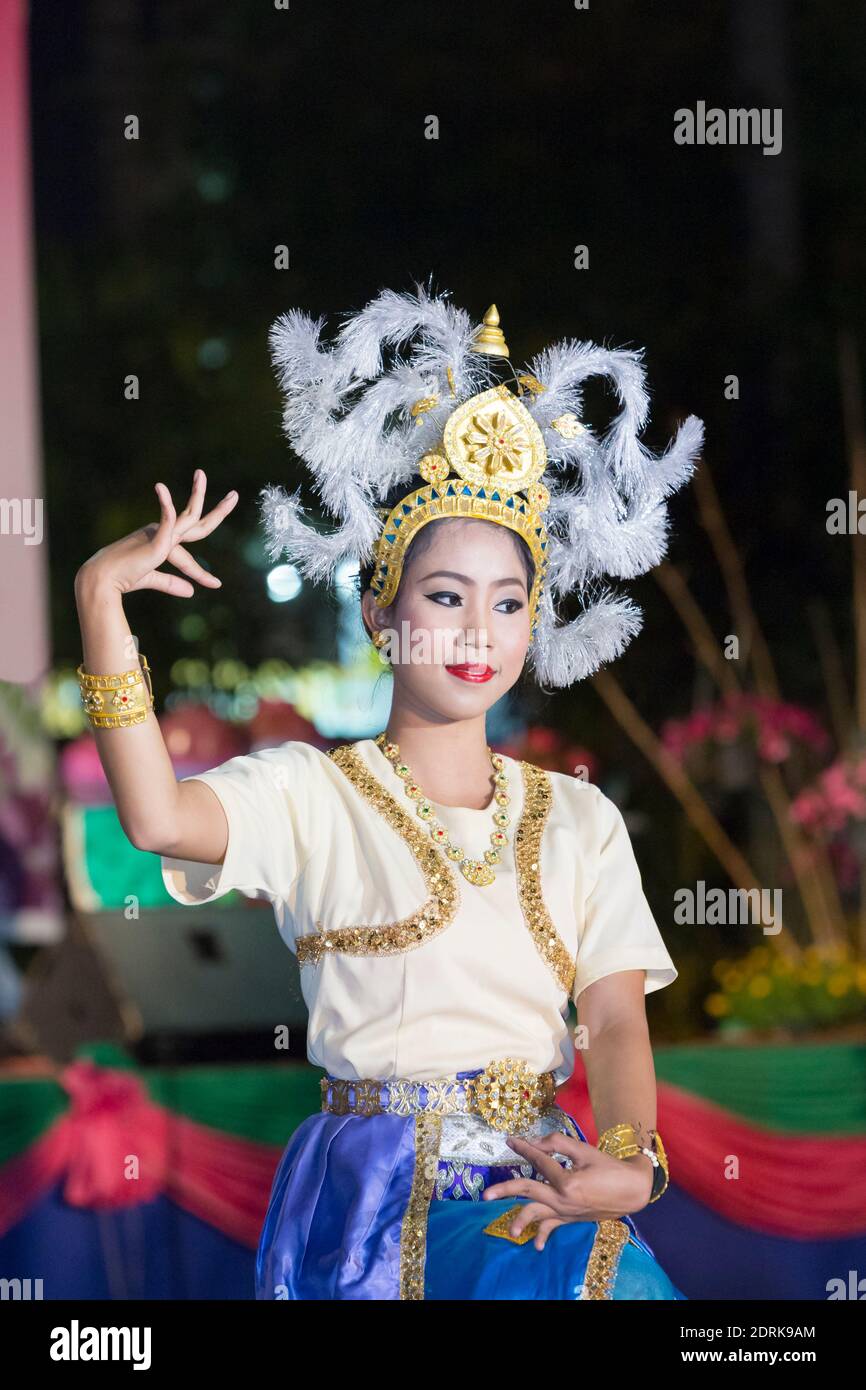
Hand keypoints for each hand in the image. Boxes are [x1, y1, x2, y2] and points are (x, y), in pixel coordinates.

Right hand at [75, 471, 237, 600]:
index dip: (201, 574)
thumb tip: (191, 592)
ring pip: (191, 517)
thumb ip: (170, 583)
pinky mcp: (157, 537)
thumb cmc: (123, 578)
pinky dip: (167, 505)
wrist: (105, 578)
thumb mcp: (151, 578)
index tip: (216, 585)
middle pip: (197, 521)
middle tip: (234, 496)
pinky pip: (168, 518)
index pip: (188, 558)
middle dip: (218, 510)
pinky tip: (162, 489)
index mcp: (163, 542)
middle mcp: (164, 532)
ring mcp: (161, 533)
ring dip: (203, 499)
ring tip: (228, 492)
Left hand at [480, 1132, 653, 1250]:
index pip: (539, 1161)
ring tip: (509, 1231)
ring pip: (537, 1215)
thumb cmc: (609, 1166)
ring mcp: (567, 1212)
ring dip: (520, 1221)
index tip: (510, 1141)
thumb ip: (558, 1144)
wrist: (633, 1189)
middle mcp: (563, 1199)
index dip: (524, 1149)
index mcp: (566, 1181)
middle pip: (528, 1191)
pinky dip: (543, 1235)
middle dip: (506, 1190)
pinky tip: (534, 1245)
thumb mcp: (584, 1150)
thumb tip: (535, 1143)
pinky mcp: (571, 1218)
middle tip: (486, 1195)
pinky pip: (554, 1228)